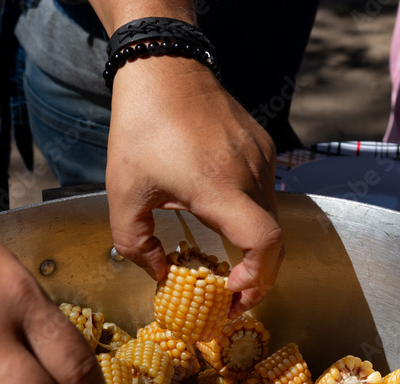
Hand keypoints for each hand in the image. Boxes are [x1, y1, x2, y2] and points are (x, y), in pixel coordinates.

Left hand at [104, 56, 284, 315]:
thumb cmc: (141, 127)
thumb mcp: (123, 193)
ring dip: (255, 246)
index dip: (257, 278)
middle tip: (232, 299)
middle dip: (258, 277)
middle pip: (275, 240)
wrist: (165, 68)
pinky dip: (252, 217)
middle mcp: (250, 174)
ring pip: (272, 217)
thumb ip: (136, 245)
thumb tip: (161, 277)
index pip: (265, 243)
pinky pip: (266, 193)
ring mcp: (262, 158)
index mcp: (218, 187)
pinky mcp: (264, 147)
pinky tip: (224, 218)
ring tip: (227, 263)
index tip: (233, 292)